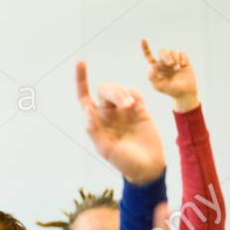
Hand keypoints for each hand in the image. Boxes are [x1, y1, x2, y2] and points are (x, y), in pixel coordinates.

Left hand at [77, 61, 166, 184]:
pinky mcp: (139, 109)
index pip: (84, 96)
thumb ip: (94, 129)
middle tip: (126, 105)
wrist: (148, 167)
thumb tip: (87, 108)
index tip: (81, 62)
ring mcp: (123, 111)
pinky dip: (135, 94)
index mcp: (95, 121)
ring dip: (124, 94)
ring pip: (119, 89)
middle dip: (114, 92)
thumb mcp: (105, 149)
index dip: (81, 79)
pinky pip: (134, 92)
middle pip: (105, 89)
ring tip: (132, 107)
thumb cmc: (124, 162)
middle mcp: (107, 113)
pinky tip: (138, 106)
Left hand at [141, 39, 197, 111]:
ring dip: (175, 59)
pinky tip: (183, 64)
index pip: (149, 56)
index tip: (143, 40)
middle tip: (171, 64)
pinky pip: (182, 52)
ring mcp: (174, 60)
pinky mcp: (184, 60)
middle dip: (166, 56)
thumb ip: (152, 76)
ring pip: (173, 51)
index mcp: (156, 67)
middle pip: (162, 51)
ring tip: (177, 68)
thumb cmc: (170, 90)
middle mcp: (164, 62)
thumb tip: (151, 65)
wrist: (185, 93)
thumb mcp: (158, 86)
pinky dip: (183, 57)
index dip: (145, 48)